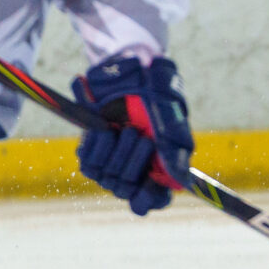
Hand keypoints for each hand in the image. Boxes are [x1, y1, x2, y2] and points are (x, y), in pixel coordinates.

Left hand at [73, 55, 193, 215]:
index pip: (156, 199)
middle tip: (138, 136)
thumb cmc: (158, 91)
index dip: (151, 199)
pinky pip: (88, 165)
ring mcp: (114, 160)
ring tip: (120, 129)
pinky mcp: (93, 150)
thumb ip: (175, 148)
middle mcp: (138, 166)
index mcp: (163, 164)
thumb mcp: (171, 117)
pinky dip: (94, 148)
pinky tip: (102, 130)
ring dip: (113, 155)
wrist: (129, 69)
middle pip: (127, 190)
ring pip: (107, 179)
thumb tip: (181, 181)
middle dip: (132, 164)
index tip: (146, 193)